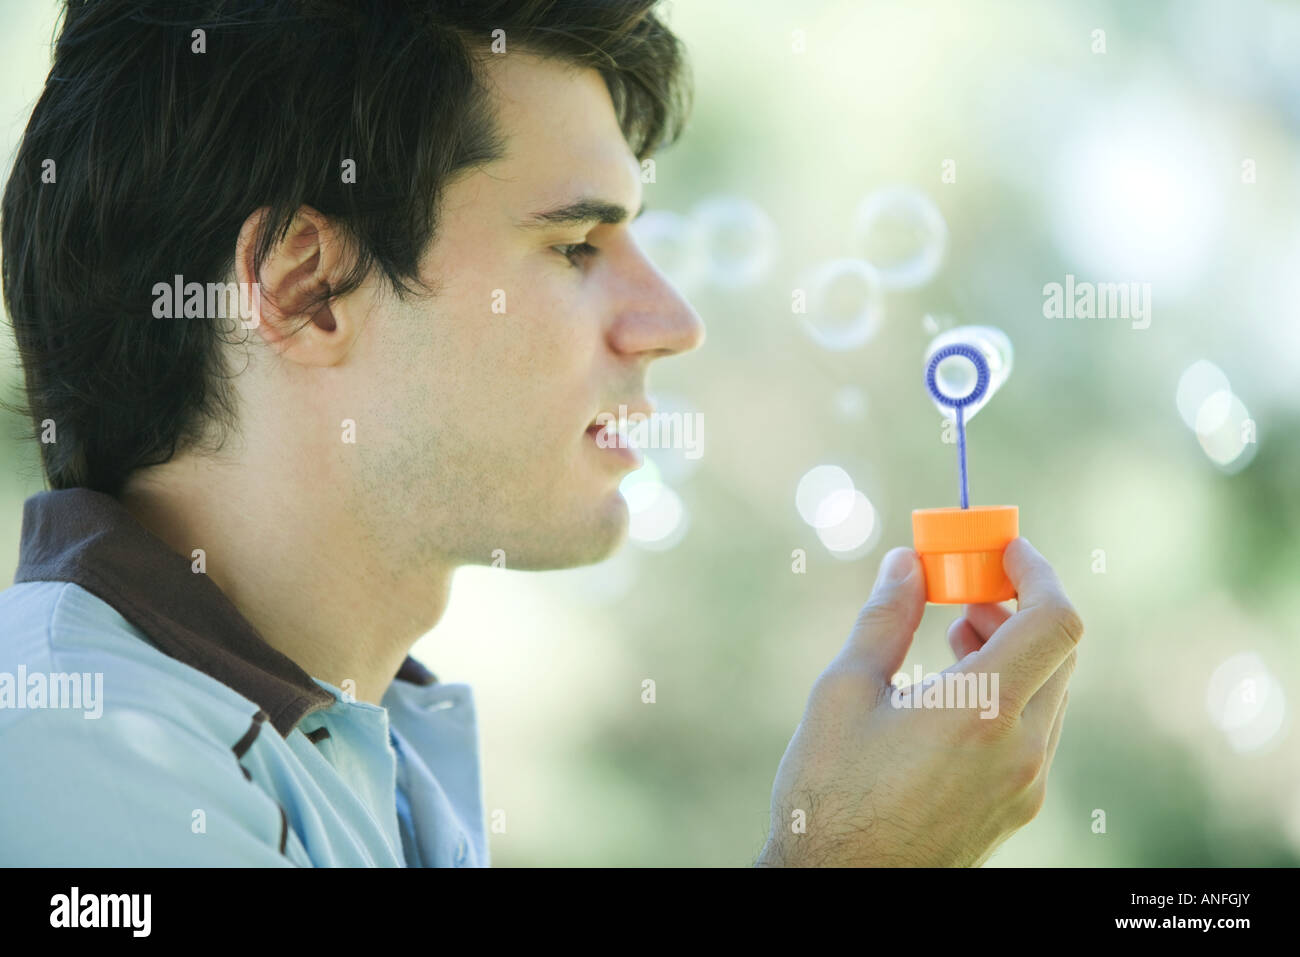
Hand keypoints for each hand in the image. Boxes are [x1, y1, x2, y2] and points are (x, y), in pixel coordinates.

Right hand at [756, 538, 1081, 866]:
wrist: (840, 887)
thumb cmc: (829, 792)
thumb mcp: (844, 691)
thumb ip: (884, 619)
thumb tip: (908, 562)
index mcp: (982, 712)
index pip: (1055, 621)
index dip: (1037, 572)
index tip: (1003, 550)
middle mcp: (1022, 750)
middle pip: (1060, 651)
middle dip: (1020, 605)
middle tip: (967, 587)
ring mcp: (1026, 784)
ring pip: (1050, 692)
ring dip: (1016, 648)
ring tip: (955, 633)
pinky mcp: (1016, 808)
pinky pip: (1035, 730)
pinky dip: (1011, 691)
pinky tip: (956, 690)